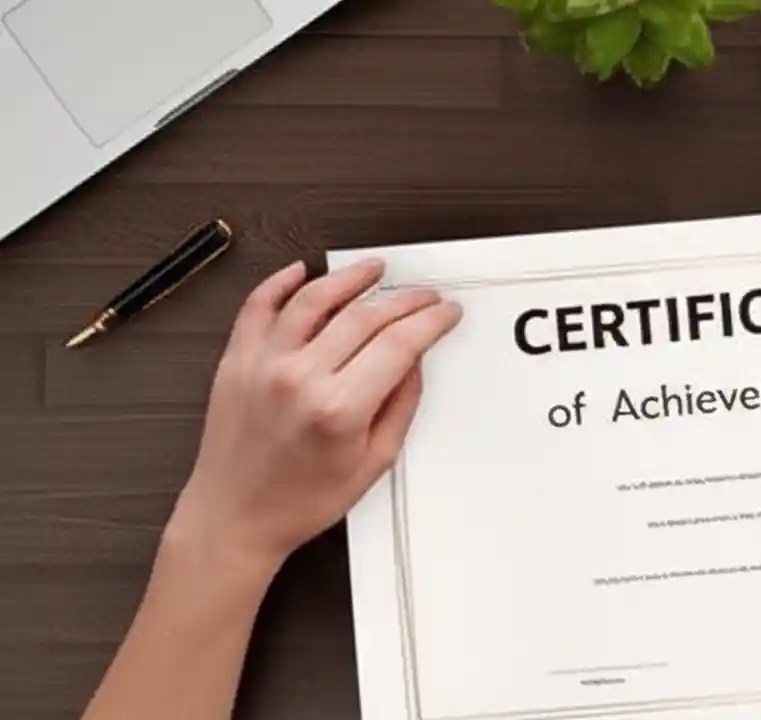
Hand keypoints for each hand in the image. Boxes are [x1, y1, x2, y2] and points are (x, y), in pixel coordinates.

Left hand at [165, 259, 461, 572]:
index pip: (399, 343)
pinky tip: (301, 272)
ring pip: (314, 297)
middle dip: (404, 299)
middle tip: (422, 296)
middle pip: (365, 315)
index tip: (444, 313)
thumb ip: (400, 406)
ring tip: (372, 269)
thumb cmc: (300, 501)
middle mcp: (300, 378)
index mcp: (340, 409)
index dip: (430, 320)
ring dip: (349, 277)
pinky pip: (259, 306)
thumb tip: (415, 360)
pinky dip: (281, 282)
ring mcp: (263, 364)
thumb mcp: (373, 462)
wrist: (235, 517)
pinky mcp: (236, 360)